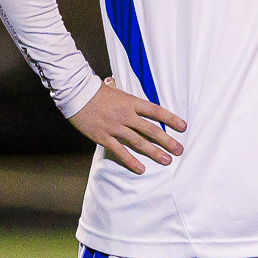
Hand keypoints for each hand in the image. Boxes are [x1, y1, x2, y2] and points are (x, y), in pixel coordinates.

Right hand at [71, 79, 186, 174]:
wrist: (75, 94)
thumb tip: (122, 88)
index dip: (171, 119)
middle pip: (151, 130)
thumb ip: (122, 95)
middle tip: (179, 150)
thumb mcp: (113, 89)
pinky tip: (141, 169)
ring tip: (167, 161)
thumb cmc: (94, 90)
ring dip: (154, 152)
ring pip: (139, 142)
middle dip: (167, 141)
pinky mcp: (103, 137)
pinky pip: (120, 151)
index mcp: (130, 102)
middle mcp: (126, 115)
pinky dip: (131, 161)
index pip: (156, 111)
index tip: (183, 127)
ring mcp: (115, 127)